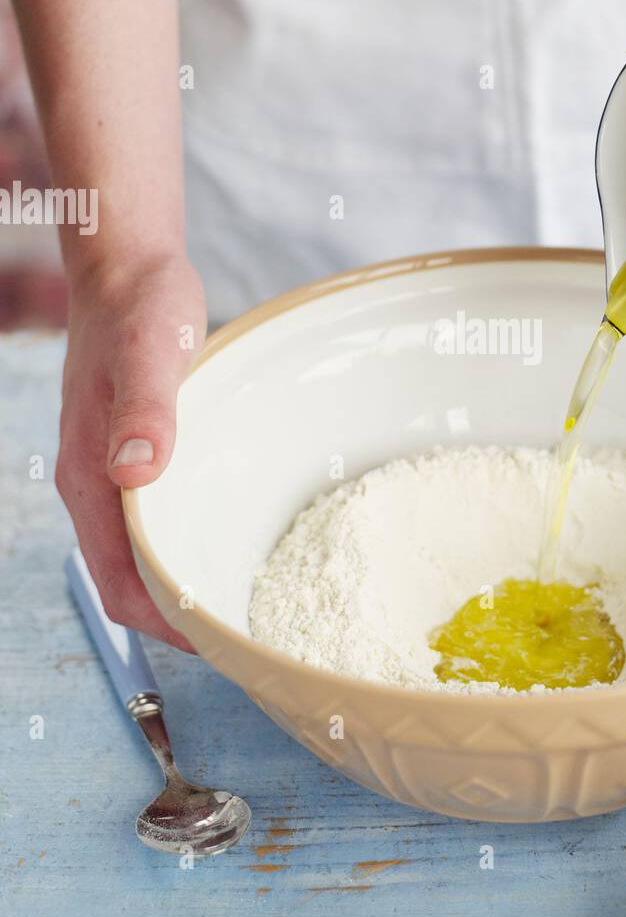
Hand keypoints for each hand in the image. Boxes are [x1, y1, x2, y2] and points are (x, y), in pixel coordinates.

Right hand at [56, 254, 206, 651]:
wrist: (130, 272)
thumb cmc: (140, 309)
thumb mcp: (150, 353)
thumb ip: (143, 410)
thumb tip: (134, 473)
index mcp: (91, 477)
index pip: (120, 582)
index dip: (164, 625)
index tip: (217, 644)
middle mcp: (96, 486)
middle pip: (129, 583)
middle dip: (177, 621)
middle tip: (243, 639)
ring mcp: (113, 475)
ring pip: (140, 557)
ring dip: (180, 587)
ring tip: (240, 605)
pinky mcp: (135, 458)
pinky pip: (154, 524)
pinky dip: (183, 549)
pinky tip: (226, 546)